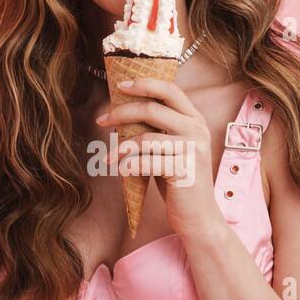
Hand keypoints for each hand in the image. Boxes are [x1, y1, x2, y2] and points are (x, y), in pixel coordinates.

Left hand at [97, 76, 224, 238]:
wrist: (198, 215)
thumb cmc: (178, 181)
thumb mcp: (171, 149)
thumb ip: (158, 129)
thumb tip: (122, 113)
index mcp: (195, 119)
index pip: (170, 89)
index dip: (144, 84)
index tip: (120, 86)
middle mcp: (197, 130)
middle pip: (152, 108)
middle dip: (121, 112)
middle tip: (101, 120)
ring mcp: (193, 149)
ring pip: (146, 138)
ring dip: (121, 147)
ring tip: (109, 157)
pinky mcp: (185, 170)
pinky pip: (147, 162)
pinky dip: (129, 166)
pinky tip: (120, 170)